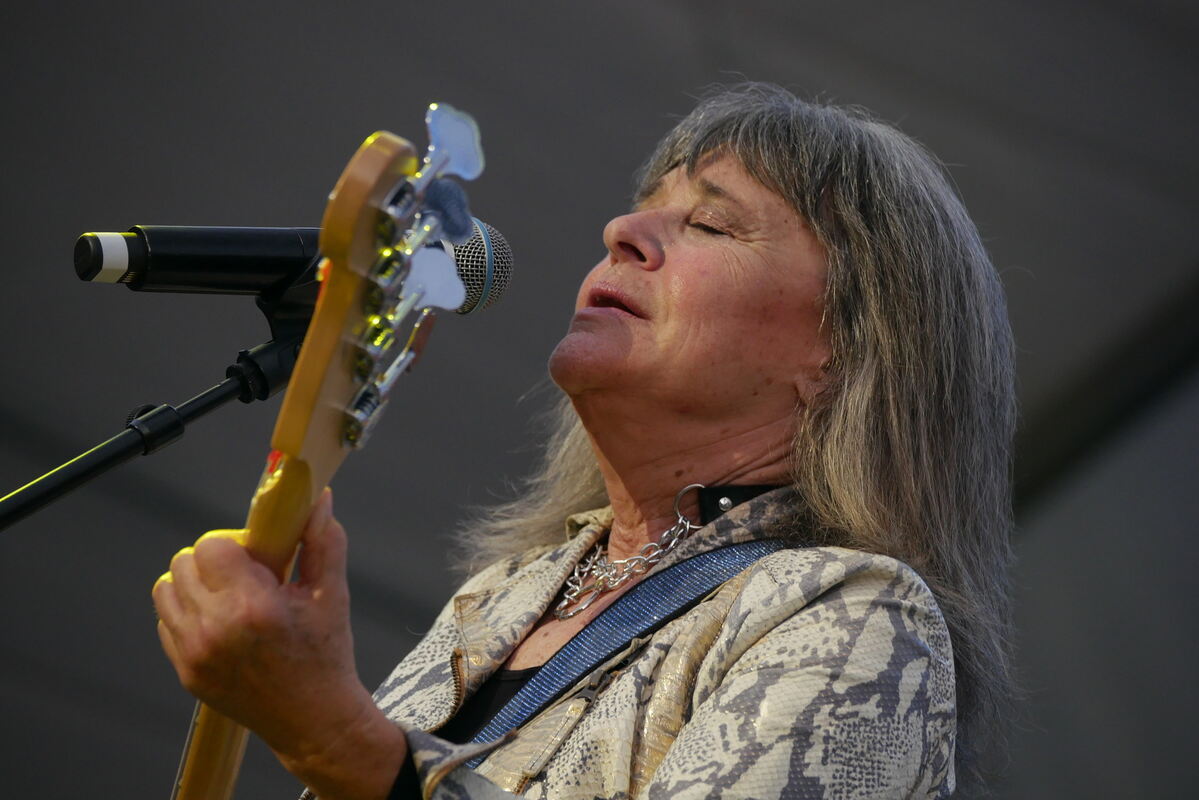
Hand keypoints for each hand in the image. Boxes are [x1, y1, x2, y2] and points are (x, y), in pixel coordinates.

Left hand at [153, 489, 405, 798]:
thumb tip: (318, 497)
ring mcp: (195, 654)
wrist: (314, 721)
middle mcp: (215, 630)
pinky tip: (222, 623)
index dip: (235, 544)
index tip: (258, 558)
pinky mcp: (186, 672)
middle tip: (246, 576)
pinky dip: (188, 613)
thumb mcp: (332, 595)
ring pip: (166, 588)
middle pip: (184, 561)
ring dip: (194, 584)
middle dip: (215, 560)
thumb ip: (323, 541)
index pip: (211, 545)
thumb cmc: (326, 656)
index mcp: (253, 607)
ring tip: (229, 598)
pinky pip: (166, 620)